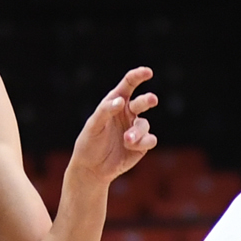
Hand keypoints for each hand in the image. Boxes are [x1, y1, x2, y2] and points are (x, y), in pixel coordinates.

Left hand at [66, 68, 158, 188]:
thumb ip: (105, 111)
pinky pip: (150, 139)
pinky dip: (142, 143)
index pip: (128, 85)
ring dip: (137, 131)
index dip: (138, 76)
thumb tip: (120, 101)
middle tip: (152, 100)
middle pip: (142, 102)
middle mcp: (128, 113)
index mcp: (115, 103)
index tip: (147, 72)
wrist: (92, 168)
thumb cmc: (89, 143)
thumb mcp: (93, 126)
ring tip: (127, 139)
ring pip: (145, 124)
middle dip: (147, 100)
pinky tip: (130, 147)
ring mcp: (136, 128)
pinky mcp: (142, 144)